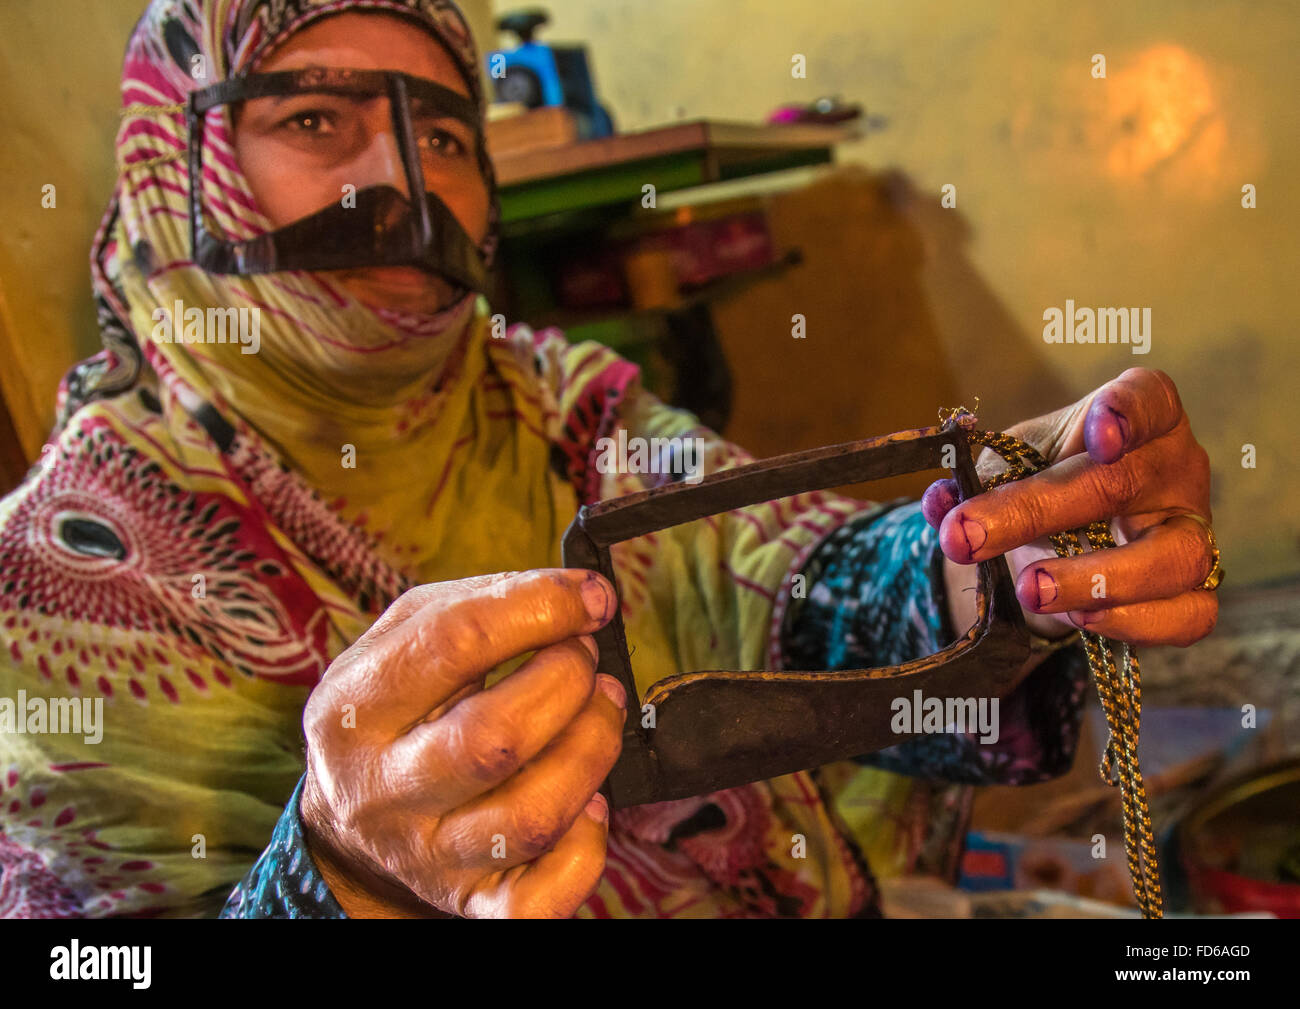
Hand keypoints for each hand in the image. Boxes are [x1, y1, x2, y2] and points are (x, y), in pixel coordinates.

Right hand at [299, 568, 626, 917]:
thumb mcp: (401, 637)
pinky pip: (544, 895)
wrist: (355, 818)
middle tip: (586, 659)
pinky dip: (588, 842)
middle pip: (495, 739)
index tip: (591, 596)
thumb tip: (578, 595)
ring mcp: (430, 856)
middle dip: (566, 682)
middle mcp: (384, 792)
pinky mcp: (473, 903)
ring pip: (532, 817)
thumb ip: (480, 602)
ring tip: (600, 709)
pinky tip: (588, 799)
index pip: (454, 644)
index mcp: (355, 708)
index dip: (540, 609)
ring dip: (592, 749)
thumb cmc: (396, 708)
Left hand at [922, 368, 1216, 647]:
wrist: (1065, 533)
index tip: (1099, 437)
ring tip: (1031, 590)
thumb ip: (972, 480)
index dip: (1128, 413)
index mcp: (1139, 416)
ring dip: (1095, 579)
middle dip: (1035, 513)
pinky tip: (1081, 618)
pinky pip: (1188, 613)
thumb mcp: (1007, 465)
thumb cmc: (1044, 480)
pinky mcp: (1197, 588)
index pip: (1150, 398)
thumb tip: (941, 502)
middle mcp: (1175, 467)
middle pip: (1122, 485)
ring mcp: (1194, 529)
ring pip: (1173, 557)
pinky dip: (1135, 622)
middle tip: (971, 539)